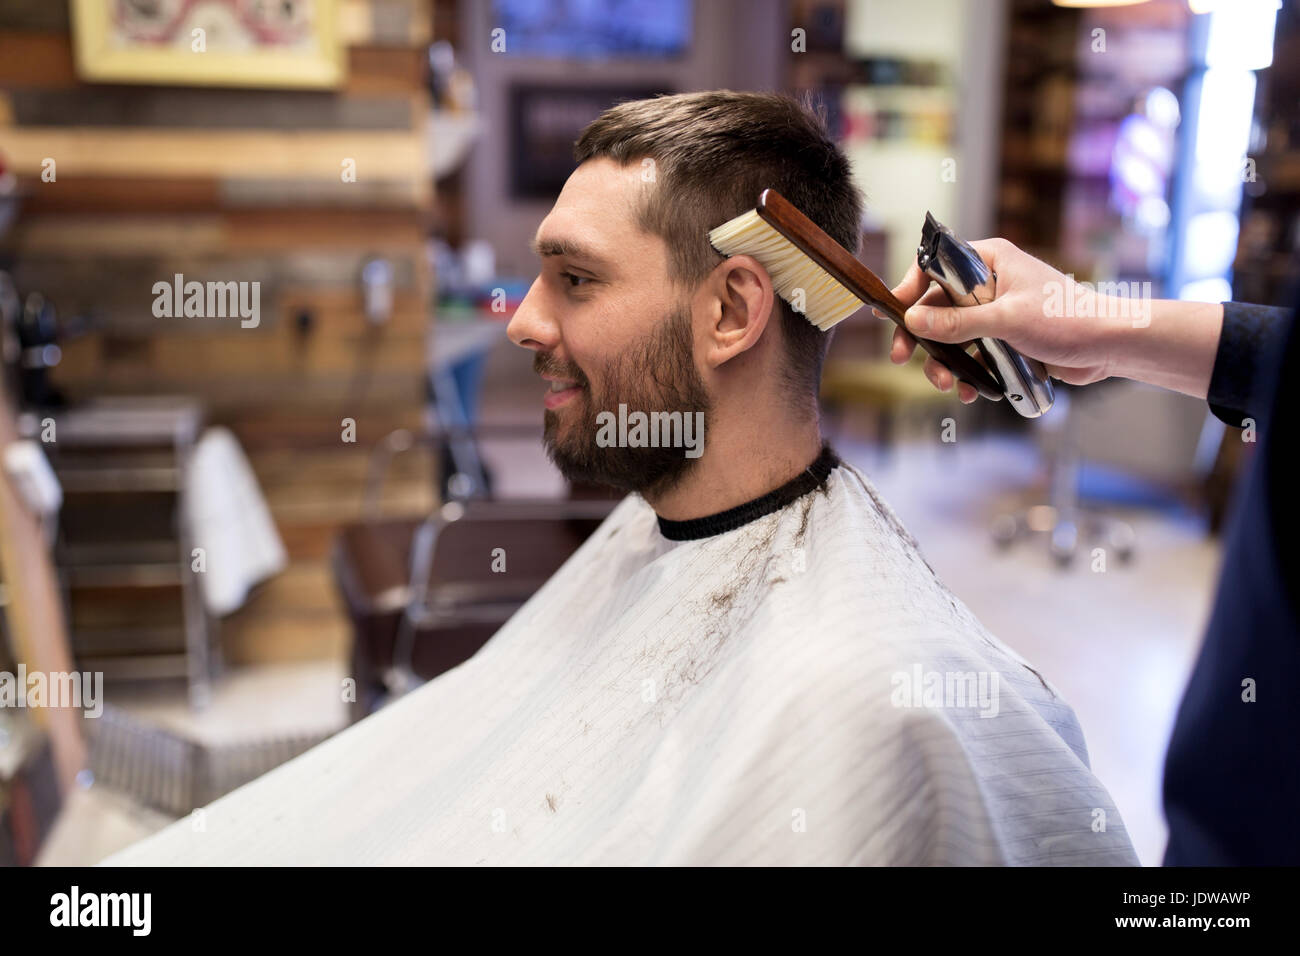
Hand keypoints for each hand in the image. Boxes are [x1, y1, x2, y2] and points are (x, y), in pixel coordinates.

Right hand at [885, 238, 1117, 402]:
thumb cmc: (1067, 319)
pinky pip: (971, 353)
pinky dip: (965, 373)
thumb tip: (914, 320)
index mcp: (988, 260)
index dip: (910, 289)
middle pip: (936, 306)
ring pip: (950, 335)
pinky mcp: (1002, 337)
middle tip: (901, 358)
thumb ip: (958, 321)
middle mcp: (988, 282)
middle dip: (921, 337)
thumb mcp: (1006, 319)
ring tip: (947, 385)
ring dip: (943, 362)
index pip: (935, 265)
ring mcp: (994, 310)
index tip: (893, 314)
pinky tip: (968, 391)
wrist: (1108, 346)